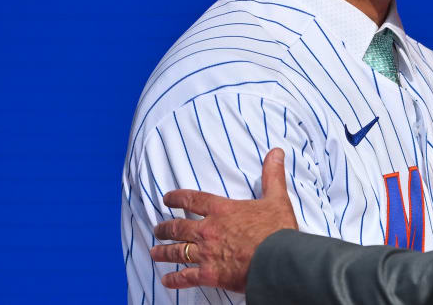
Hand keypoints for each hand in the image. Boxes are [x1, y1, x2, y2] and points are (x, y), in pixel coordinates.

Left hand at [150, 148, 297, 292]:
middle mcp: (208, 230)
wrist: (278, 260)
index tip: (166, 199)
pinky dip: (174, 280)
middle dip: (165, 228)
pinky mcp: (209, 275)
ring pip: (177, 252)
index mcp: (222, 210)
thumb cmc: (277, 229)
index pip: (193, 200)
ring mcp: (206, 254)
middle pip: (178, 227)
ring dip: (163, 252)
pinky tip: (167, 280)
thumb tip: (276, 152)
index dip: (177, 198)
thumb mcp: (277, 198)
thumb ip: (272, 175)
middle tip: (157, 229)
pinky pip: (186, 277)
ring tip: (154, 252)